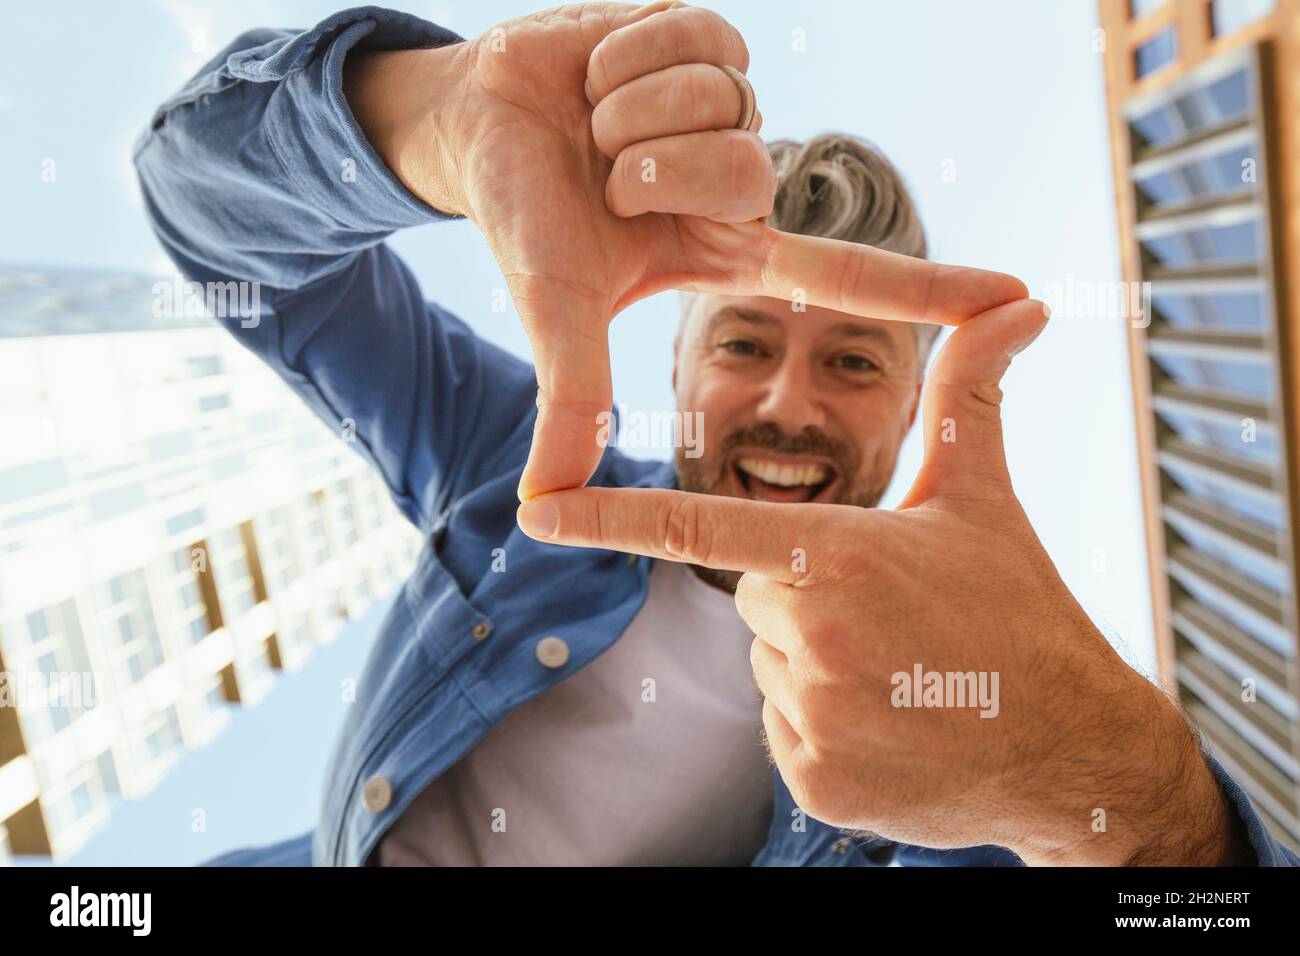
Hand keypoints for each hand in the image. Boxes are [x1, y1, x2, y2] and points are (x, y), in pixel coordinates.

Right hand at [345, 2, 1027, 498]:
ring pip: (722, 100)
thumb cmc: (524, 220)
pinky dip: (625, 54)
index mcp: (727, 249)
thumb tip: (542, 507)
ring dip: (628, 112)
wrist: (479, 122)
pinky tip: (598, 75)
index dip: (928, 290)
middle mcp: (742, 181)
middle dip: (650, 171)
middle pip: (749, 170)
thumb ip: (570, 402)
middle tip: (601, 175)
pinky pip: (697, 34)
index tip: (1019, 298)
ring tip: (593, 125)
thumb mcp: (557, 312)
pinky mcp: (709, 36)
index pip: (848, 274)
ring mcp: (730, 108)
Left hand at [514, 296, 1237, 864]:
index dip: (605, 515)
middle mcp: (814, 634)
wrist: (1074, 749)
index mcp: (840, 554)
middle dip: (804, 595)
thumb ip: (971, 393)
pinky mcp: (813, 780)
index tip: (535, 507)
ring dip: (815, 661)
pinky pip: (783, 728)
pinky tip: (893, 720)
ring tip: (899, 670)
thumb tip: (1022, 300)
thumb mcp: (984, 496)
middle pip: (755, 596)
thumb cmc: (1023, 611)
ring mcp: (812, 716)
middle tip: (890, 616)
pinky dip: (824, 722)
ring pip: (768, 663)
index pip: (697, 525)